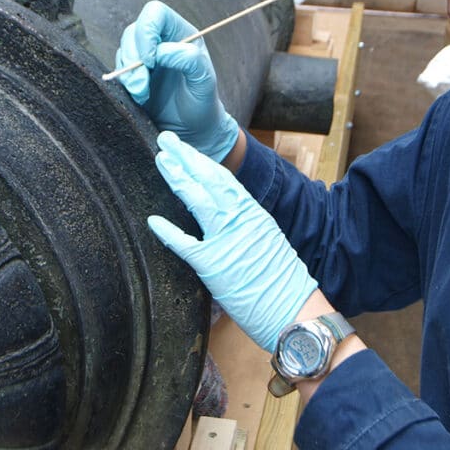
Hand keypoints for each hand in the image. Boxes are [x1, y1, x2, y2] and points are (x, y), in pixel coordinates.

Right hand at [115, 1, 238, 162]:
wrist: (192, 131)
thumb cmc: (202, 104)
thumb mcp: (204, 82)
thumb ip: (189, 60)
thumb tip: (163, 51)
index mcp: (180, 34)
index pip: (155, 13)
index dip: (146, 31)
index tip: (150, 61)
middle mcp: (160, 41)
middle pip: (133, 31)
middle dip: (133, 58)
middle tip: (142, 85)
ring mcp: (144, 57)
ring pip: (123, 50)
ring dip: (128, 73)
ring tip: (143, 94)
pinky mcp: (132, 75)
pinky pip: (118, 70)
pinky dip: (124, 83)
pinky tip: (139, 97)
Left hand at [148, 131, 317, 351]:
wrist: (296, 311)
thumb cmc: (285, 283)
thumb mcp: (269, 242)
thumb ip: (246, 227)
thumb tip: (228, 220)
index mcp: (255, 213)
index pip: (224, 179)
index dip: (202, 161)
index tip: (185, 148)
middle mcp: (241, 220)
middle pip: (209, 179)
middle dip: (185, 157)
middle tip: (165, 139)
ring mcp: (227, 241)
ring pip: (198, 199)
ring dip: (177, 177)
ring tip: (160, 160)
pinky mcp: (214, 266)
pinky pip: (185, 245)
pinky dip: (167, 232)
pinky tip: (153, 220)